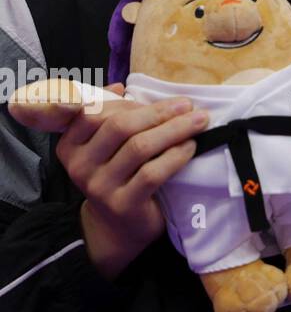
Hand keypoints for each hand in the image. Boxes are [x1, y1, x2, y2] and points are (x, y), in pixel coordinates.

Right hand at [59, 85, 209, 280]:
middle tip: (188, 105)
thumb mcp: (109, 144)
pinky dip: (175, 155)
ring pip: (139, 147)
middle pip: (120, 126)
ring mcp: (99, 187)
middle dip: (159, 111)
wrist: (119, 224)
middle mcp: (79, 166)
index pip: (93, 112)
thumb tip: (119, 87)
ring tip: (198, 121)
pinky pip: (152, 173)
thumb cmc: (119, 172)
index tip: (158, 97)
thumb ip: (111, 114)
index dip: (128, 101)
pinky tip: (190, 147)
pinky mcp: (122, 205)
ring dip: (174, 129)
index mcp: (71, 145)